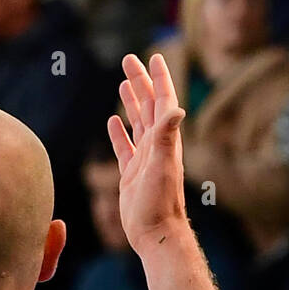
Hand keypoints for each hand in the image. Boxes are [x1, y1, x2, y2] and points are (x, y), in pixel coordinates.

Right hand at [107, 53, 187, 254]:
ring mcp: (143, 159)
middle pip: (148, 105)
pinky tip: (113, 121)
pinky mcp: (131, 174)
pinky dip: (119, 132)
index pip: (163, 100)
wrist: (155, 233)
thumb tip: (176, 108)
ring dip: (131, 101)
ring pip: (136, 122)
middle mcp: (156, 145)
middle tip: (129, 60)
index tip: (154, 56)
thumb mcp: (163, 166)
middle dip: (140, 81)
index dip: (159, 78)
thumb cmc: (160, 202)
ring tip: (123, 82)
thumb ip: (167, 136)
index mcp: (164, 139)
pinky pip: (124, 147)